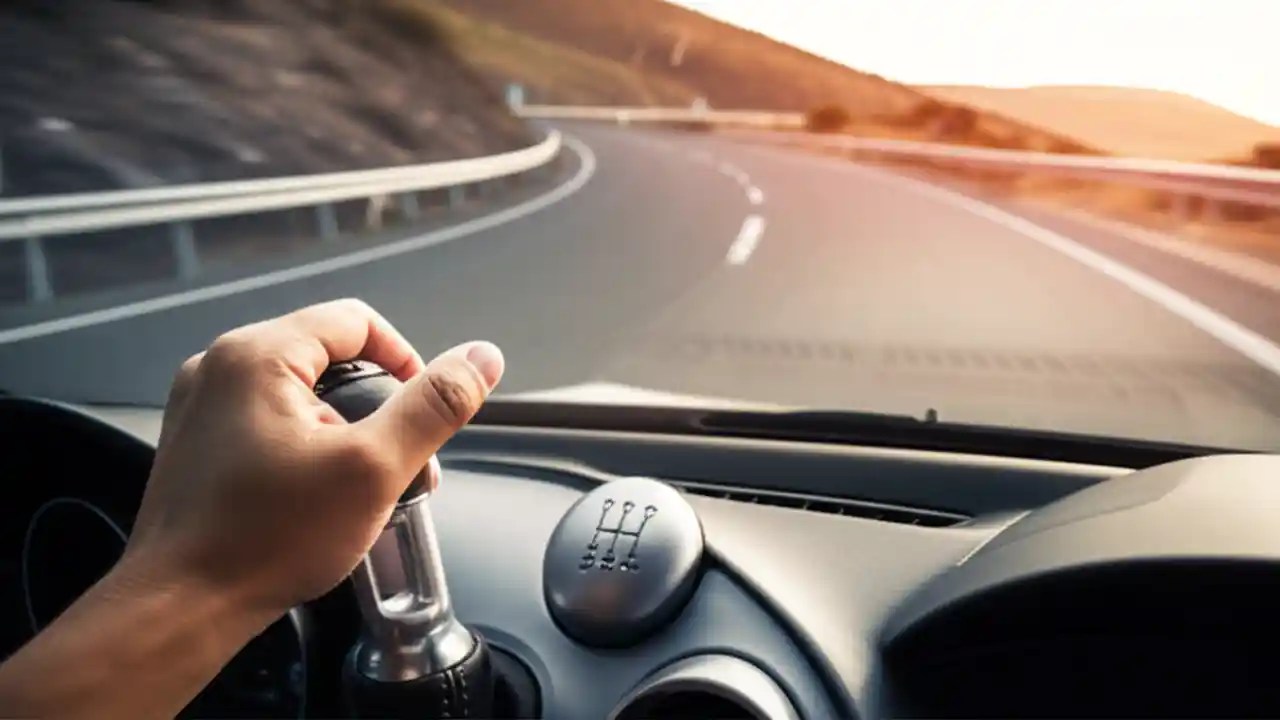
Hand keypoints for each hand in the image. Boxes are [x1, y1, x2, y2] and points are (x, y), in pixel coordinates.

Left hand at [124, 299, 504, 616]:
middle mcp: (219, 367)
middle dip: (376, 407)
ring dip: (344, 433)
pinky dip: (306, 450)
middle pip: (329, 358)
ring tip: (361, 491)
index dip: (406, 362)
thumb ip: (433, 406)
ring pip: (301, 395)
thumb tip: (481, 357)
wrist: (180, 609)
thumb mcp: (373, 469)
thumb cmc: (268, 540)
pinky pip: (269, 424)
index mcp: (256, 354)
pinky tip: (317, 500)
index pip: (356, 322)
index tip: (422, 416)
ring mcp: (201, 407)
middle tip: (397, 465)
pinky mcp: (197, 445)